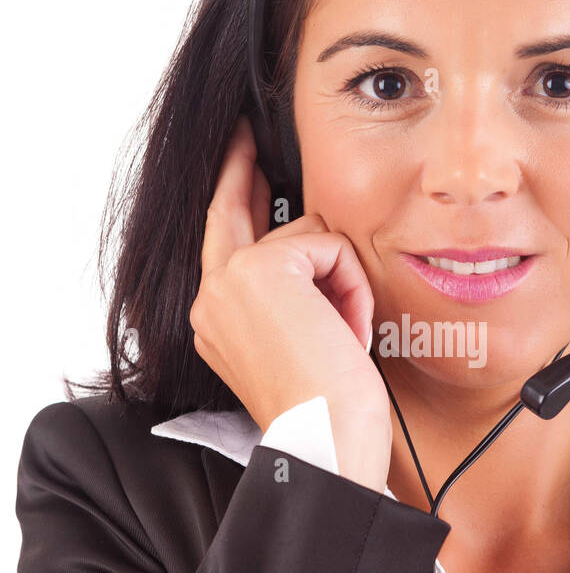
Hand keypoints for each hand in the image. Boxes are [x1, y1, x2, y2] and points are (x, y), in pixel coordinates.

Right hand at [190, 116, 391, 488]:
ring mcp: (230, 280)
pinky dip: (354, 287)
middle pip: (238, 211)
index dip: (232, 190)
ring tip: (345, 337)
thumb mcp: (301, 343)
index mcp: (217, 320)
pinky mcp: (263, 268)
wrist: (325, 437)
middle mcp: (212, 297)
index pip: (222, 239)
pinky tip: (349, 333)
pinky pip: (331, 247)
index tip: (241, 154)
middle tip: (249, 134)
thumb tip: (313, 246)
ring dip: (344, 281)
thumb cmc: (326, 408)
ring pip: (307, 235)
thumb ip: (291, 295)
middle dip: (250, 173)